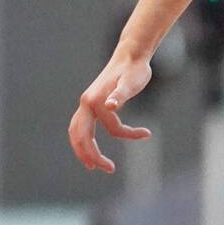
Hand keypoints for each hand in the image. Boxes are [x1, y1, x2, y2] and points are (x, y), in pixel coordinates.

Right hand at [68, 47, 153, 172]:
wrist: (130, 55)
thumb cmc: (134, 70)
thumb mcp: (132, 82)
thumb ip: (121, 94)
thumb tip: (111, 106)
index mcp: (94, 101)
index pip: (109, 129)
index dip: (128, 135)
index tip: (146, 133)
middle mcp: (86, 103)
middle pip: (80, 135)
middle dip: (90, 155)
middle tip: (108, 169)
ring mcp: (87, 103)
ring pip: (77, 131)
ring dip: (83, 150)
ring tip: (94, 164)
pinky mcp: (91, 103)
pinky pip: (82, 126)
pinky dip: (85, 138)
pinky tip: (93, 145)